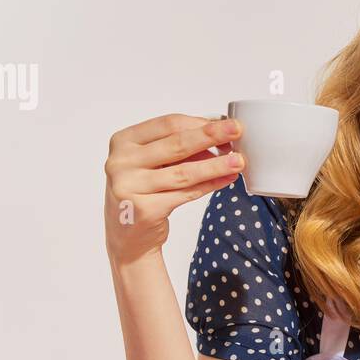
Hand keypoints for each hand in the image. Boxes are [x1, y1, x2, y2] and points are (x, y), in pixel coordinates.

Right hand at [104, 113, 244, 265]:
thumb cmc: (143, 192)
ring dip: (215, 165)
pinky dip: (210, 185)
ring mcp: (130, 187)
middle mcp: (120, 162)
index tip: (224, 122)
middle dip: (211, 136)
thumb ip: (176, 147)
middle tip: (237, 130)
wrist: (128, 238)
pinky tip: (226, 179)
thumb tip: (217, 131)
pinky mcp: (145, 210)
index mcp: (122, 142)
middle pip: (176, 144)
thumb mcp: (151, 163)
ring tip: (238, 160)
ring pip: (184, 172)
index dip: (199, 122)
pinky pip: (186, 194)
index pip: (167, 125)